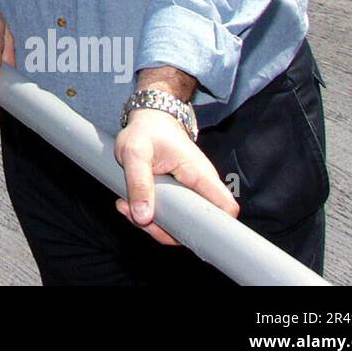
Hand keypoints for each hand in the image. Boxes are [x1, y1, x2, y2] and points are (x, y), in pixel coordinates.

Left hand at [113, 108, 239, 244]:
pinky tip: (128, 204)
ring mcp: (190, 193)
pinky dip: (148, 215)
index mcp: (200, 174)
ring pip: (179, 224)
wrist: (149, 119)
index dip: (215, 228)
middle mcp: (200, 187)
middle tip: (135, 215)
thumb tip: (143, 217)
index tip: (180, 231)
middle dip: (164, 230)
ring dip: (151, 224)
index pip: (226, 208)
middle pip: (196, 226)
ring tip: (125, 206)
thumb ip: (138, 183)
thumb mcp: (134, 152)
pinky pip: (169, 216)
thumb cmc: (146, 131)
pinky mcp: (178, 196)